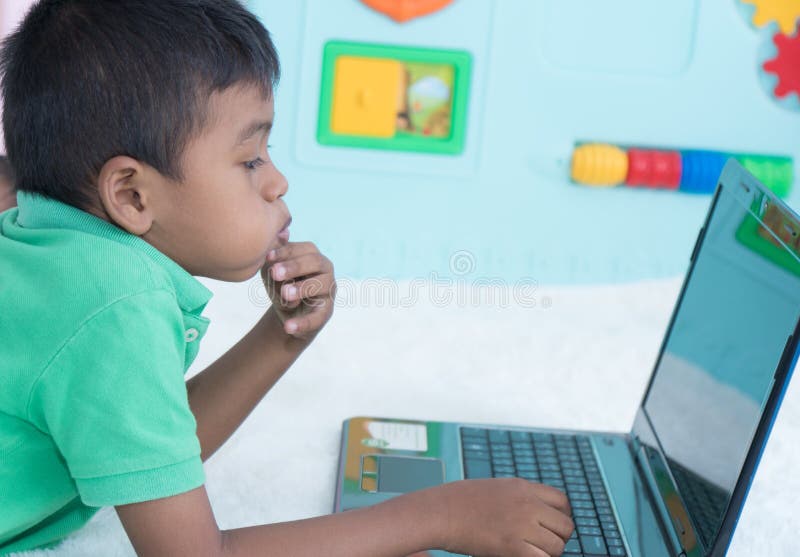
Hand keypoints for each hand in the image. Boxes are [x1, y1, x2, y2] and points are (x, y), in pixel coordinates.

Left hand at [261, 241, 334, 339]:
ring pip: (321, 286)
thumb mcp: (272, 270)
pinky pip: (318, 317)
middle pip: (316, 262)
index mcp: (313, 255)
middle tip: (275, 273)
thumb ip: (275, 253)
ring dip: (302, 289)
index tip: (268, 257)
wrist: (287, 315)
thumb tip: (281, 232)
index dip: (286, 252)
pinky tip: (288, 326)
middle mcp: (325, 270)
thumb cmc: (281, 285)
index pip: (303, 249)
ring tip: (285, 294)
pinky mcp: (326, 313)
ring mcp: (328, 291)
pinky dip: (303, 322)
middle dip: (295, 266)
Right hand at [437, 478, 573, 556]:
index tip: (553, 527)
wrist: (440, 511)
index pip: (563, 501)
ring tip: (530, 553)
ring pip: (557, 547)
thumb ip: (518, 497)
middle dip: (557, 537)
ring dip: (547, 553)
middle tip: (542, 545)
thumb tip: (533, 513)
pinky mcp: (513, 546)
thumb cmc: (459, 501)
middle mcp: (528, 503)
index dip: (561, 517)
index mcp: (523, 486)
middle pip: (565, 525)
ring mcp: (522, 524)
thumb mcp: (495, 488)